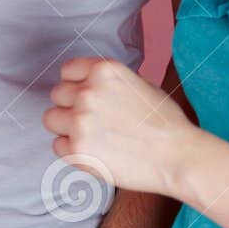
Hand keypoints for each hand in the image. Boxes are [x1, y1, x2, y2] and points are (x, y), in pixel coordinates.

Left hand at [44, 57, 199, 198]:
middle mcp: (88, 92)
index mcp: (104, 71)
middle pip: (57, 95)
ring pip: (51, 119)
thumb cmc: (165, 122)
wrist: (177, 156)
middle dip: (71, 106)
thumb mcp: (140, 83)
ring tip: (91, 136)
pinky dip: (71, 150)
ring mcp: (80, 121)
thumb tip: (89, 83)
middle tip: (92, 120)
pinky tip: (94, 151)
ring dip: (66, 127)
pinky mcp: (78, 150)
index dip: (76, 84)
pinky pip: (58, 146)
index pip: (67, 71)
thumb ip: (109, 81)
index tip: (85, 97)